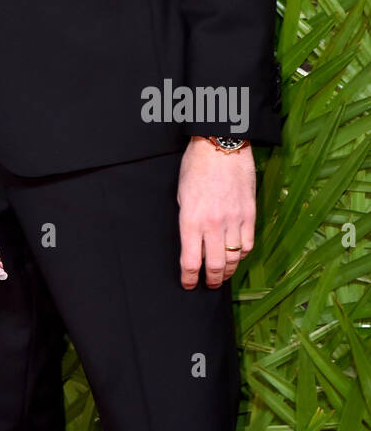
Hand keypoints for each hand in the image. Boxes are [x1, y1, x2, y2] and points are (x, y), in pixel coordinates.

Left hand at [177, 138, 255, 288]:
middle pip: (214, 266)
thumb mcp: (181, 194)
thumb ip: (187, 219)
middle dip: (211, 280)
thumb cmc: (195, 166)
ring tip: (222, 276)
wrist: (221, 146)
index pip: (191, 261)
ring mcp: (234, 220)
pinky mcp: (249, 214)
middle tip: (208, 285)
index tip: (188, 284)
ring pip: (233, 259)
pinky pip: (248, 244)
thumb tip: (191, 240)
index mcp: (191, 220)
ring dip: (227, 272)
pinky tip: (236, 257)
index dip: (189, 278)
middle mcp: (213, 224)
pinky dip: (242, 255)